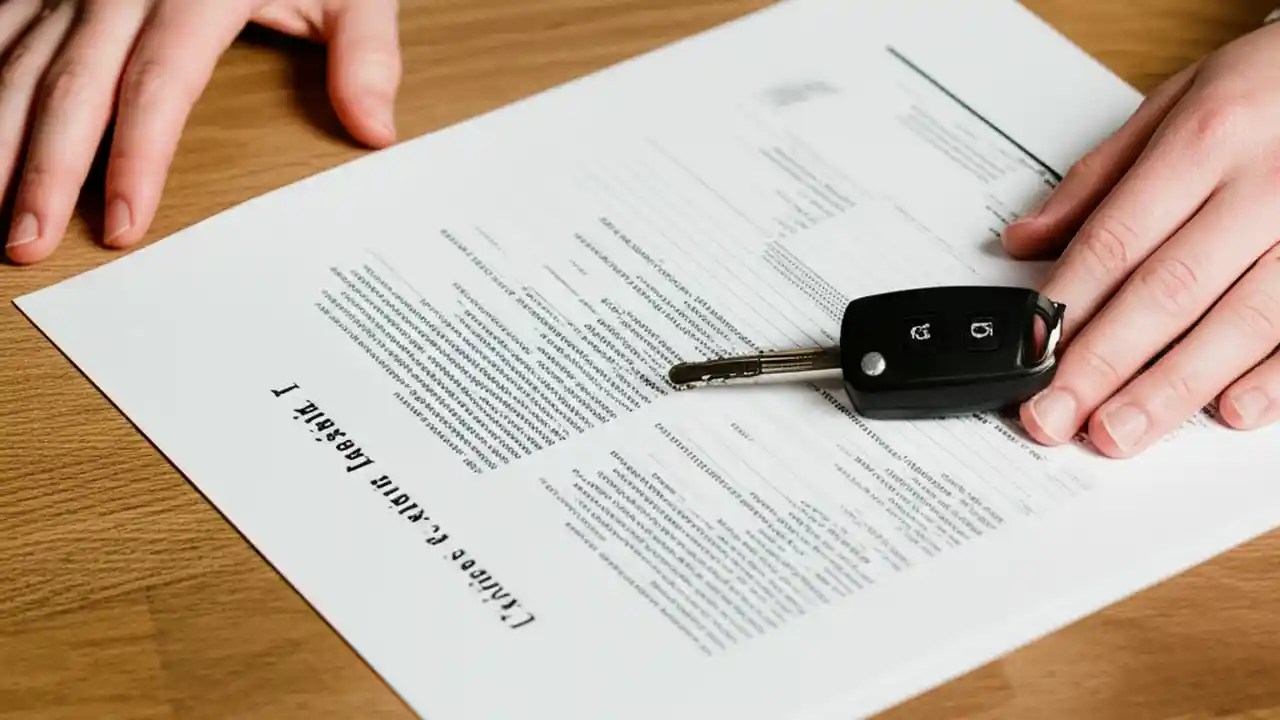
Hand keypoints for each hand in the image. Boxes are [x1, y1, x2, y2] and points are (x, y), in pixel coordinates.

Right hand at [2, 0, 400, 264]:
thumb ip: (364, 54)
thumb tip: (375, 129)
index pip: (158, 86)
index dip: (136, 158)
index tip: (122, 224)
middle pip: (73, 86)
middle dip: (45, 170)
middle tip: (26, 242)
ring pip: (21, 63)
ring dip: (1, 138)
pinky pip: (4, 28)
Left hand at [1002, 21, 1279, 457]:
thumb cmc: (1271, 86)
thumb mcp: (1178, 101)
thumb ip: (1098, 179)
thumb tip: (1024, 241)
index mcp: (1209, 139)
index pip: (1118, 239)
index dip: (1067, 306)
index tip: (1027, 355)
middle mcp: (1267, 186)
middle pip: (1170, 290)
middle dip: (1104, 364)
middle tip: (1053, 417)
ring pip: (1243, 322)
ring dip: (1175, 388)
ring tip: (1118, 433)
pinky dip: (1276, 378)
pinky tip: (1230, 412)